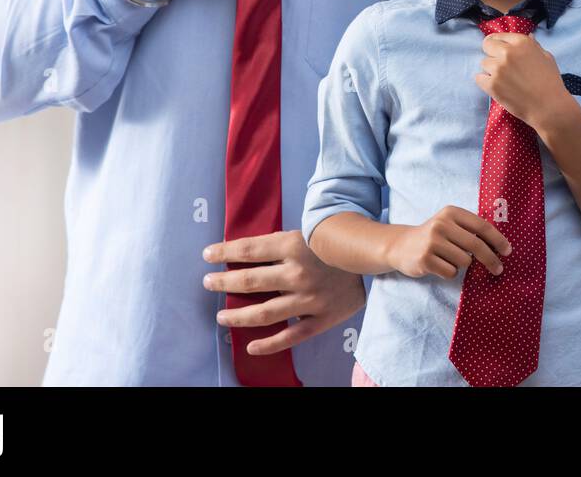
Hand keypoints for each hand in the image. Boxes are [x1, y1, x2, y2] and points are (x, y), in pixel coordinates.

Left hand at [202, 229, 365, 355]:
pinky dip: (268, 344)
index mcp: (293, 245)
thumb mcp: (308, 233)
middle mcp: (298, 273)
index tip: (207, 255)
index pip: (249, 250)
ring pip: (263, 313)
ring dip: (237, 316)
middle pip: (250, 281)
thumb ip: (280, 244)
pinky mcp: (321, 318)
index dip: (224, 253)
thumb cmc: (334, 246)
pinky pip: (290, 336)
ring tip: (221, 316)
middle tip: (208, 283)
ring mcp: (309, 298)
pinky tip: (251, 346)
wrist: (373, 259)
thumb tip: (243, 252)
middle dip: (223, 283)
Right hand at [385, 206, 511, 278]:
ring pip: (465, 261)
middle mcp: (441, 225)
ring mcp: (432, 242)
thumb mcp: (449, 224)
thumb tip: (501, 245)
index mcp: (451, 212)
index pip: (482, 226)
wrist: (401, 245)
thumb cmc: (434, 236)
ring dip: (462, 265)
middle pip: (476, 245)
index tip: (508, 251)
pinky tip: (439, 265)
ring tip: (449, 259)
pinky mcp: (425, 259)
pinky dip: (450, 272)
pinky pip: (451, 272)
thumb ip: (470, 229)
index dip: (498, 240)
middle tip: (499, 269)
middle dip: (491, 259)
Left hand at [475, 30, 577, 134]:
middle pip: (487, 46)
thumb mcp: (547, 57)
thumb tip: (529, 36)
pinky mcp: (492, 85)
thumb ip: (534, 46)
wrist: (549, 107)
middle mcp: (508, 52)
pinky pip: (479, 78)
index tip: (498, 50)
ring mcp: (498, 68)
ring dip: (491, 70)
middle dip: (491, 54)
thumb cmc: (551, 82)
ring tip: (504, 80)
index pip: (498, 36)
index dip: (498, 44)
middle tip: (500, 65)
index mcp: (521, 42)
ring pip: (483, 63)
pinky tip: (497, 87)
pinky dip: (485, 83)